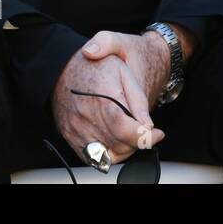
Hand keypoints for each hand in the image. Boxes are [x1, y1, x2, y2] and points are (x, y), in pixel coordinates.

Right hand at [51, 30, 165, 163]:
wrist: (65, 65)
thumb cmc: (96, 66)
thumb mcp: (124, 72)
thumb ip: (138, 100)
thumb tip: (147, 125)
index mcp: (102, 99)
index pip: (126, 130)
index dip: (145, 137)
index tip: (157, 134)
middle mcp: (86, 116)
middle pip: (120, 145)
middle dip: (137, 141)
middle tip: (140, 128)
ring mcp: (75, 128)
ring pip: (108, 155)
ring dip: (123, 148)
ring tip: (126, 132)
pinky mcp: (69, 135)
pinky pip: (91, 157)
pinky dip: (106, 152)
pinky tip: (111, 137)